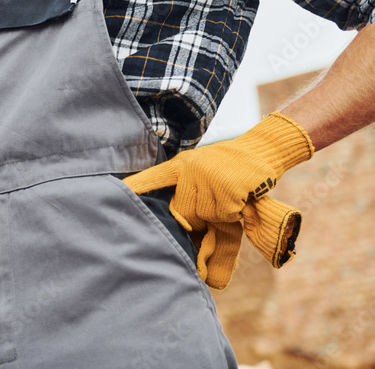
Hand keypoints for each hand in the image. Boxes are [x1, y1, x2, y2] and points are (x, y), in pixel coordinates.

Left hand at [124, 113, 313, 287]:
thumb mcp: (201, 170)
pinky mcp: (228, 188)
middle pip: (182, 211)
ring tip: (230, 198)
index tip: (112, 195)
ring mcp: (208, 178)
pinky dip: (235, 214)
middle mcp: (190, 170)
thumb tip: (178, 223)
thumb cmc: (229, 166)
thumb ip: (187, 191)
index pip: (151, 179)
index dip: (134, 189)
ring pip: (205, 216)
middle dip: (195, 219)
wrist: (262, 150)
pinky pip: (226, 215)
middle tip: (211, 207)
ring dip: (219, 216)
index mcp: (180, 165)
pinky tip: (241, 199)